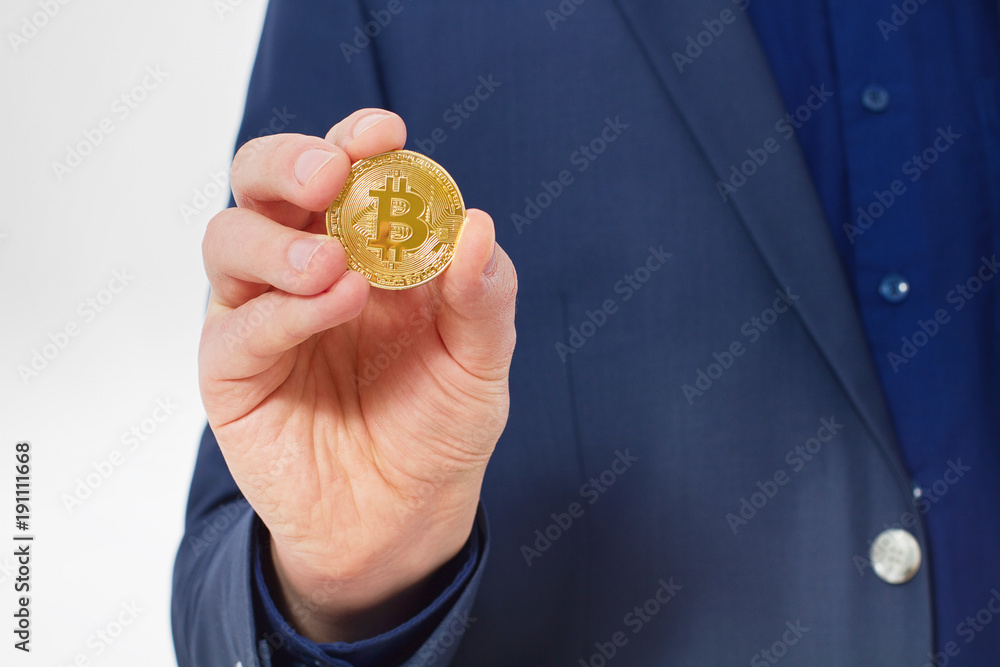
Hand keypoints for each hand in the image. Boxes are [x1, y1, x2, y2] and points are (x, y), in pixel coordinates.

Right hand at [198, 109, 516, 641]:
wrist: (403, 518)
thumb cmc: (439, 427)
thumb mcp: (480, 362)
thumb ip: (482, 298)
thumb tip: (478, 226)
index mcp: (366, 247)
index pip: (344, 172)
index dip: (355, 141)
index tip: (384, 130)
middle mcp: (306, 267)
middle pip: (264, 183)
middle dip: (290, 164)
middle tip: (330, 174)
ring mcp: (263, 314)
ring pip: (230, 239)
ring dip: (278, 241)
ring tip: (334, 266)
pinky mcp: (233, 370)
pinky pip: (239, 325)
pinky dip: (281, 310)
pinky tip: (329, 305)